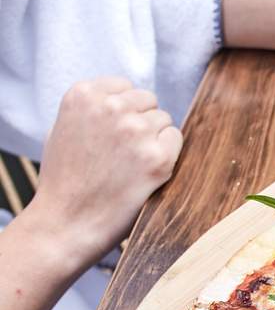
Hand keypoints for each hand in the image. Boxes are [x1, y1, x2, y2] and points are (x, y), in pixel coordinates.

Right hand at [26, 77, 181, 267]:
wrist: (67, 222)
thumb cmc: (65, 180)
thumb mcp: (64, 128)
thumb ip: (92, 108)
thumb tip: (125, 96)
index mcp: (84, 95)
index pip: (125, 87)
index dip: (123, 111)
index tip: (112, 132)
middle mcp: (111, 107)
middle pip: (148, 101)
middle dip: (140, 122)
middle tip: (122, 152)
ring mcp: (136, 131)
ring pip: (164, 120)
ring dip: (154, 140)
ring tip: (129, 164)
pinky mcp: (157, 156)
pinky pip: (175, 140)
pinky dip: (166, 155)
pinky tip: (144, 172)